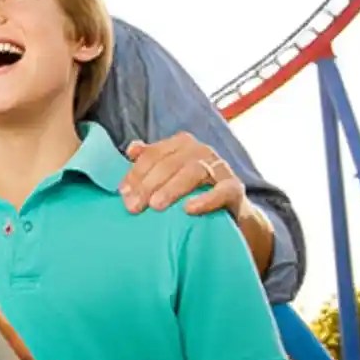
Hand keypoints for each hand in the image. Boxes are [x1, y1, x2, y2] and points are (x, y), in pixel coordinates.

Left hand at [120, 132, 245, 217]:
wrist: (231, 215)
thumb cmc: (193, 192)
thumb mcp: (169, 175)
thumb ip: (150, 160)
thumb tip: (132, 148)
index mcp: (182, 144)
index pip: (154, 154)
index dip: (136, 173)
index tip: (123, 193)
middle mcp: (202, 151)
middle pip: (170, 163)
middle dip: (148, 184)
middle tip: (133, 206)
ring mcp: (221, 168)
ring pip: (194, 171)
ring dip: (172, 189)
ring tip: (156, 206)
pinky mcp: (235, 188)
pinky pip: (222, 191)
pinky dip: (206, 199)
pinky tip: (189, 209)